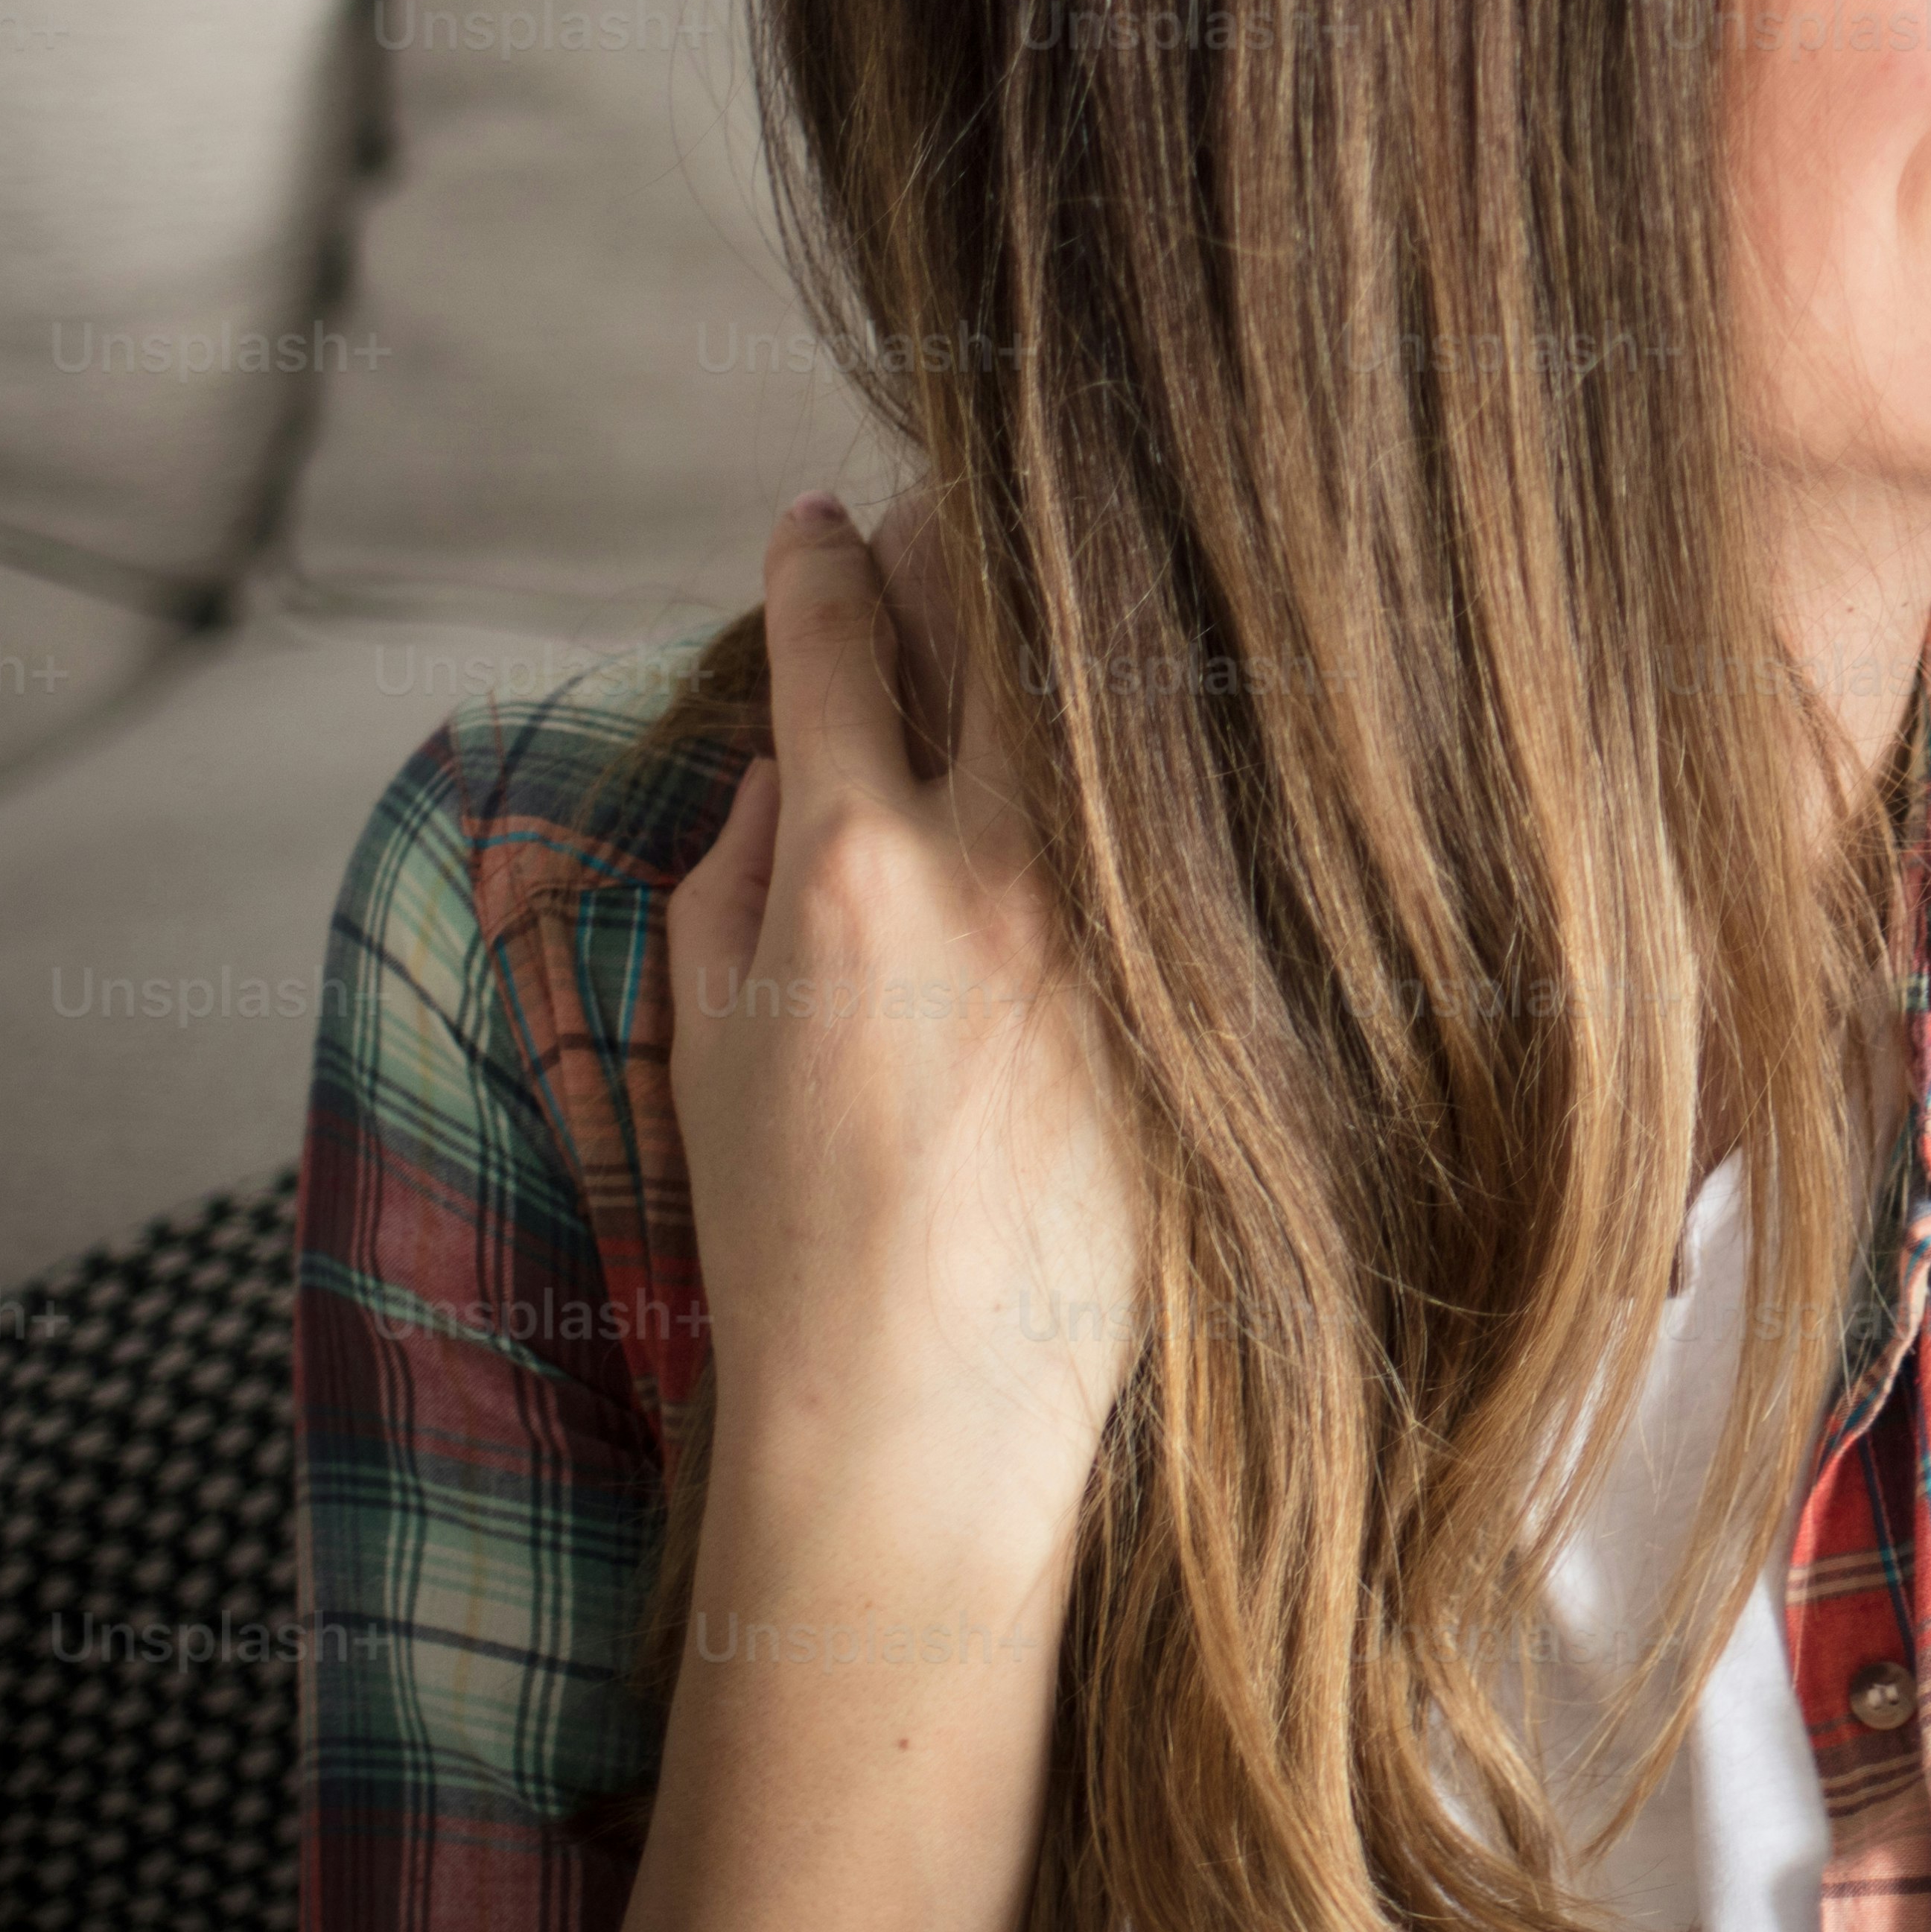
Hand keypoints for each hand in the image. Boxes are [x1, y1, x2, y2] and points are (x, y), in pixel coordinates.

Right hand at [661, 493, 1142, 1581]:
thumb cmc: (790, 1235)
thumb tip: (792, 748)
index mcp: (856, 865)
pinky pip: (1220, 835)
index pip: (842, 637)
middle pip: (1023, 615)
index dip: (821, 558)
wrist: (926, 1416)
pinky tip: (1200, 739)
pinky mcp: (1216, 998)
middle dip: (988, 540)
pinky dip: (1199, 771)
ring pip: (1144, 702)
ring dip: (1110, 635)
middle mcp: (1005, 870)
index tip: (820, 525)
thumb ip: (736, 864)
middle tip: (976, 515)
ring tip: (1094, 595)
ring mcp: (1129, 930)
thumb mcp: (710, 1036)